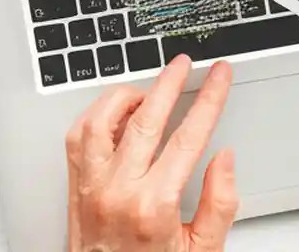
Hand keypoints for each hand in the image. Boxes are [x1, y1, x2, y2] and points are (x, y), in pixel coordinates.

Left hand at [66, 55, 238, 251]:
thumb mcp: (202, 251)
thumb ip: (219, 204)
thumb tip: (224, 160)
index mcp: (153, 206)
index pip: (188, 136)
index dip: (209, 99)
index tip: (219, 77)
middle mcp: (117, 191)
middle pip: (146, 118)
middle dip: (170, 83)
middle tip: (184, 64)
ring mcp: (91, 186)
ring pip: (102, 120)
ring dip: (127, 97)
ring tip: (148, 89)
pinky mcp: (75, 187)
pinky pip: (78, 137)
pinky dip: (96, 116)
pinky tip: (115, 113)